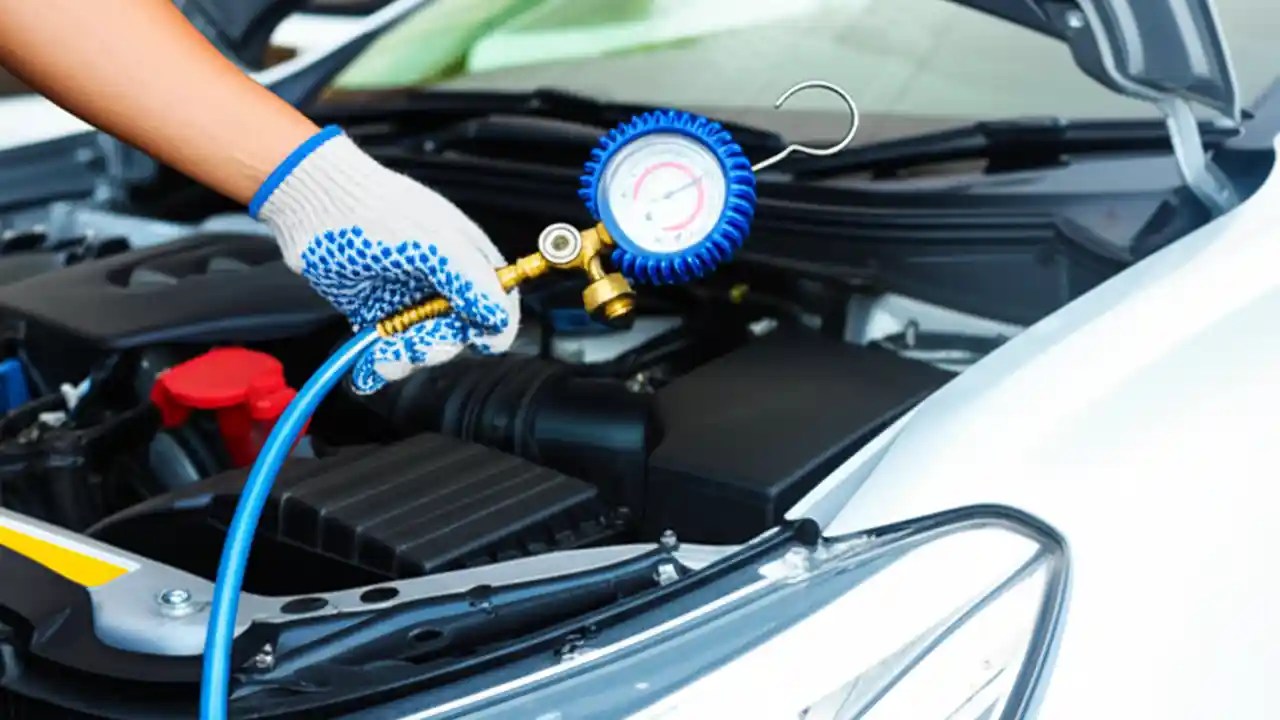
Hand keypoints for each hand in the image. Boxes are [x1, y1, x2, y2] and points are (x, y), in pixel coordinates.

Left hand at [252, 126, 518, 393]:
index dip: (494, 326)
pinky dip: (379, 363)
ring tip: (382, 357)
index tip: (479, 342)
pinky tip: (369, 367)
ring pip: (421, 346)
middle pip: (458, 333)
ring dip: (405, 359)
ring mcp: (408, 299)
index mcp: (466, 259)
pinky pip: (387, 349)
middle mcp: (441, 283)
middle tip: (416, 347)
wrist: (313, 206)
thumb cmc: (376, 211)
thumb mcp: (435, 243)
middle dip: (438, 347)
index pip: (498, 302)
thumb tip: (499, 320)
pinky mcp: (376, 314)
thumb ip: (471, 280)